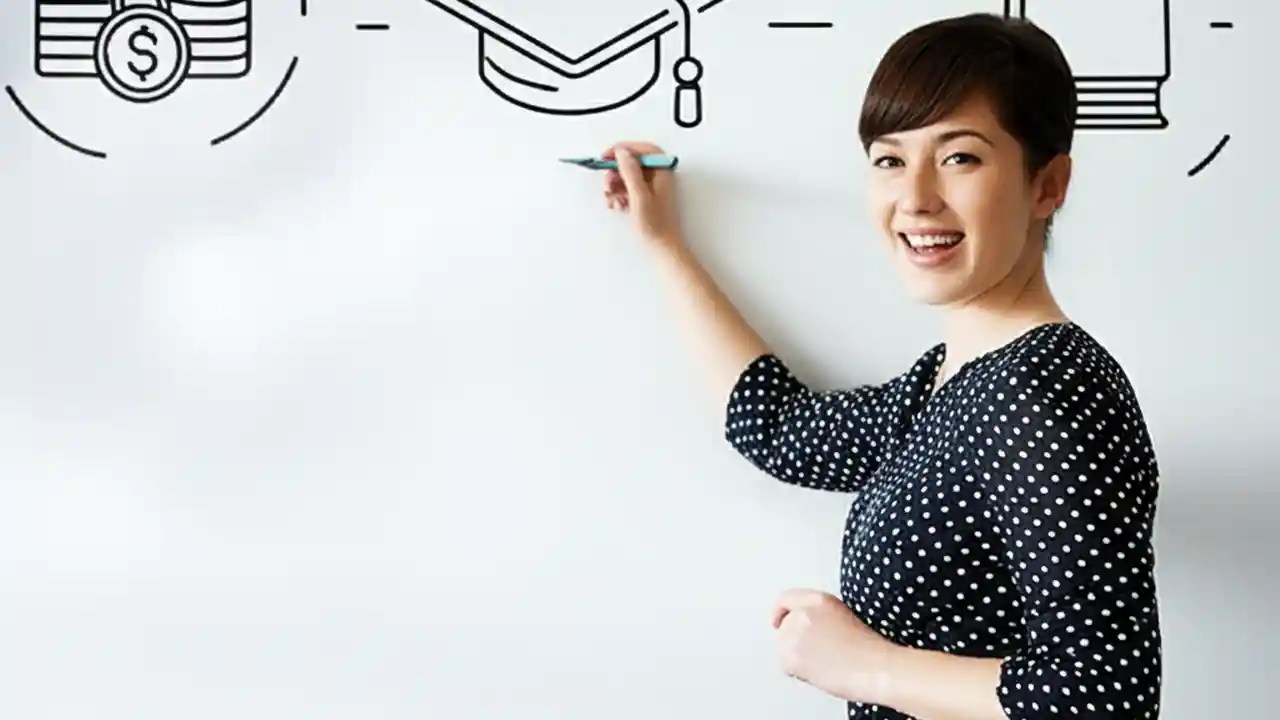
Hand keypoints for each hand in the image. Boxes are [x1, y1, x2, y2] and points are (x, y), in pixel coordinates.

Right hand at [601, 140, 683, 248]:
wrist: (663, 247)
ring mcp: (652, 188)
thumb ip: (631, 172)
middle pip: (633, 162)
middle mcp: (658, 177)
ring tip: (612, 199)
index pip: (643, 149)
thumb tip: (622, 152)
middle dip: (617, 171)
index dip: (624, 148)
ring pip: (628, 176)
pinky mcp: (646, 198)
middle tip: (607, 183)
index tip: (608, 155)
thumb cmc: (655, 225)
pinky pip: (629, 189)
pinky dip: (620, 195)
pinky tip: (617, 205)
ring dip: (616, 185)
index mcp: (662, 172)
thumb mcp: (639, 196)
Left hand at [771, 588, 899, 703]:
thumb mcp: (842, 617)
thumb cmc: (869, 650)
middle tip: (821, 655)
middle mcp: (804, 612)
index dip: (780, 612)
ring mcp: (795, 633)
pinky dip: (799, 673)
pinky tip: (821, 671)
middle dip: (795, 643)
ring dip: (798, 659)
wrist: (877, 668)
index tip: (777, 620)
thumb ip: (818, 616)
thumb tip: (802, 630)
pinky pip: (786, 666)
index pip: (787, 599)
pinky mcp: (791, 654)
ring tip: (826, 662)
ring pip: (784, 648)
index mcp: (819, 600)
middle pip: (784, 628)